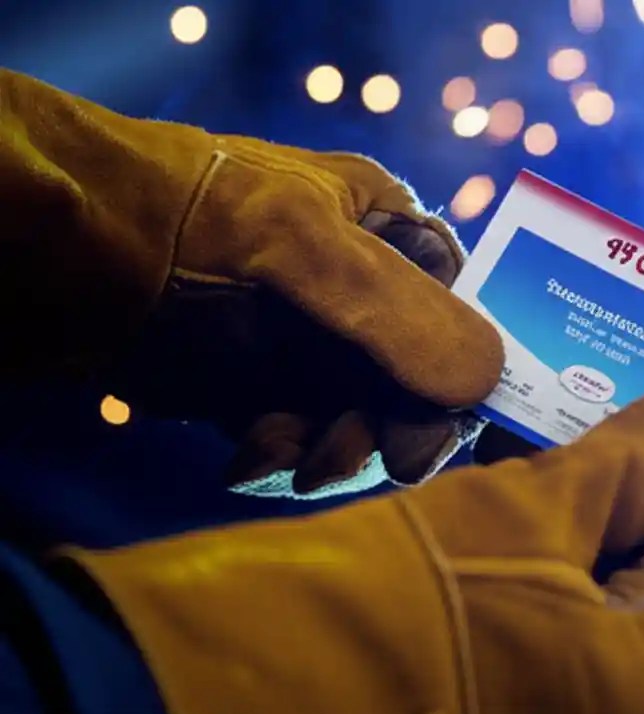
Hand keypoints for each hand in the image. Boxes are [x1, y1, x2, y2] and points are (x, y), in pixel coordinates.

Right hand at [65, 390, 643, 713]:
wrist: (220, 694)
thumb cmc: (393, 611)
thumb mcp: (529, 520)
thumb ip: (636, 466)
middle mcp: (615, 694)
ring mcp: (550, 686)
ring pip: (600, 567)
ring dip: (593, 485)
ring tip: (586, 400)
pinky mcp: (488, 669)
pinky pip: (543, 586)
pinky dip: (540, 522)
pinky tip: (518, 459)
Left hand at [103, 138, 502, 496]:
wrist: (52, 246)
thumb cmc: (185, 217)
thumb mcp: (303, 247)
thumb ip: (401, 313)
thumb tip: (487, 380)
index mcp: (386, 230)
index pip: (462, 312)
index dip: (465, 376)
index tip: (437, 432)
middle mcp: (358, 289)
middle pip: (417, 380)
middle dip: (396, 425)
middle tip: (379, 462)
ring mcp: (306, 340)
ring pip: (362, 420)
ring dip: (338, 452)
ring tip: (288, 460)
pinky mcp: (255, 386)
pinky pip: (300, 438)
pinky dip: (283, 457)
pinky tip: (245, 458)